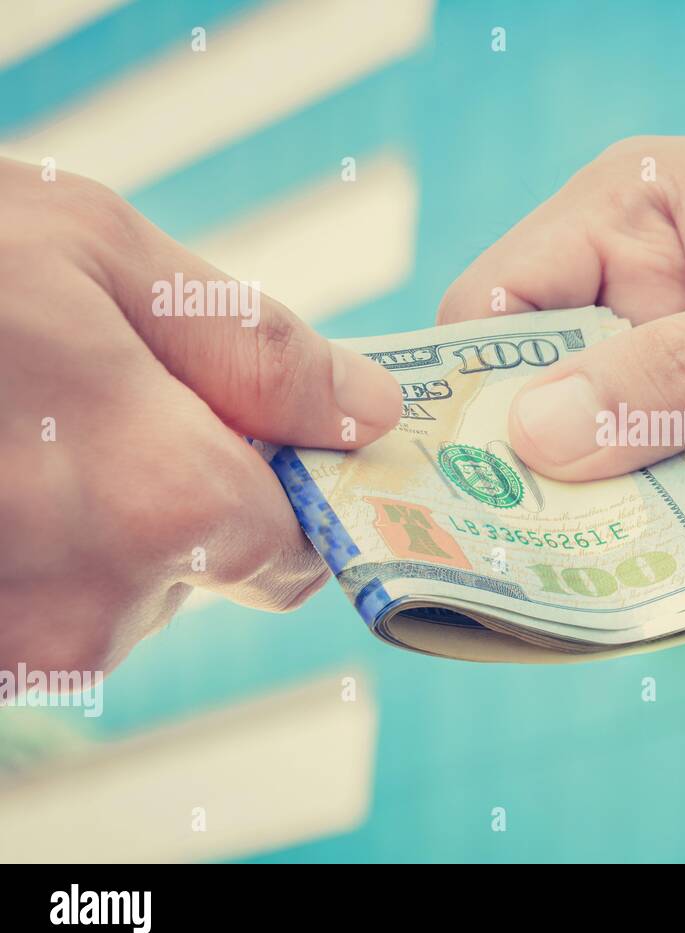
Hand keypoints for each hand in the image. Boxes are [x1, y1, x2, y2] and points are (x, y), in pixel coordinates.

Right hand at [0, 159, 402, 674]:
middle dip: (187, 491)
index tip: (257, 436)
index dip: (288, 489)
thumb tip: (368, 412)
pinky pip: (45, 606)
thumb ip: (258, 351)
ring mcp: (18, 643)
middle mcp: (101, 603)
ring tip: (23, 424)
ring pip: (123, 590)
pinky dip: (32, 548)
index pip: (299, 549)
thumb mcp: (105, 256)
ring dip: (100, 517)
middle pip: (208, 568)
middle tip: (103, 397)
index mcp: (167, 502)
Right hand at [437, 137, 684, 637]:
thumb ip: (676, 381)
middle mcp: (649, 332)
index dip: (468, 398)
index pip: (499, 310)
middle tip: (626, 589)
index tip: (460, 492)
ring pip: (636, 531)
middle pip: (549, 444)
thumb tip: (533, 440)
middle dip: (588, 523)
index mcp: (637, 234)